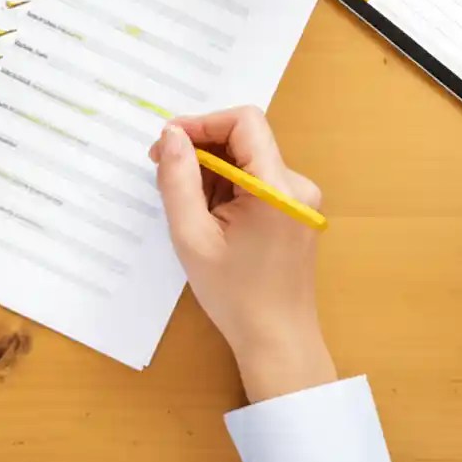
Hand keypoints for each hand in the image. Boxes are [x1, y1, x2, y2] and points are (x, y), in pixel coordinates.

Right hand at [150, 106, 335, 403]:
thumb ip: (178, 180)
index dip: (202, 123)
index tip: (168, 142)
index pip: (244, 122)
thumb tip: (171, 135)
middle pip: (245, 140)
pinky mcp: (295, 211)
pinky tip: (209, 219)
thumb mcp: (192, 237)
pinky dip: (228, 189)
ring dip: (212, 172)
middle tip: (162, 169)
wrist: (278, 340)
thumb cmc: (235, 295)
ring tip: (186, 208)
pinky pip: (256, 182)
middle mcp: (296, 185)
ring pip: (247, 161)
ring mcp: (300, 198)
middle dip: (201, 148)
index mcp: (277, 188)